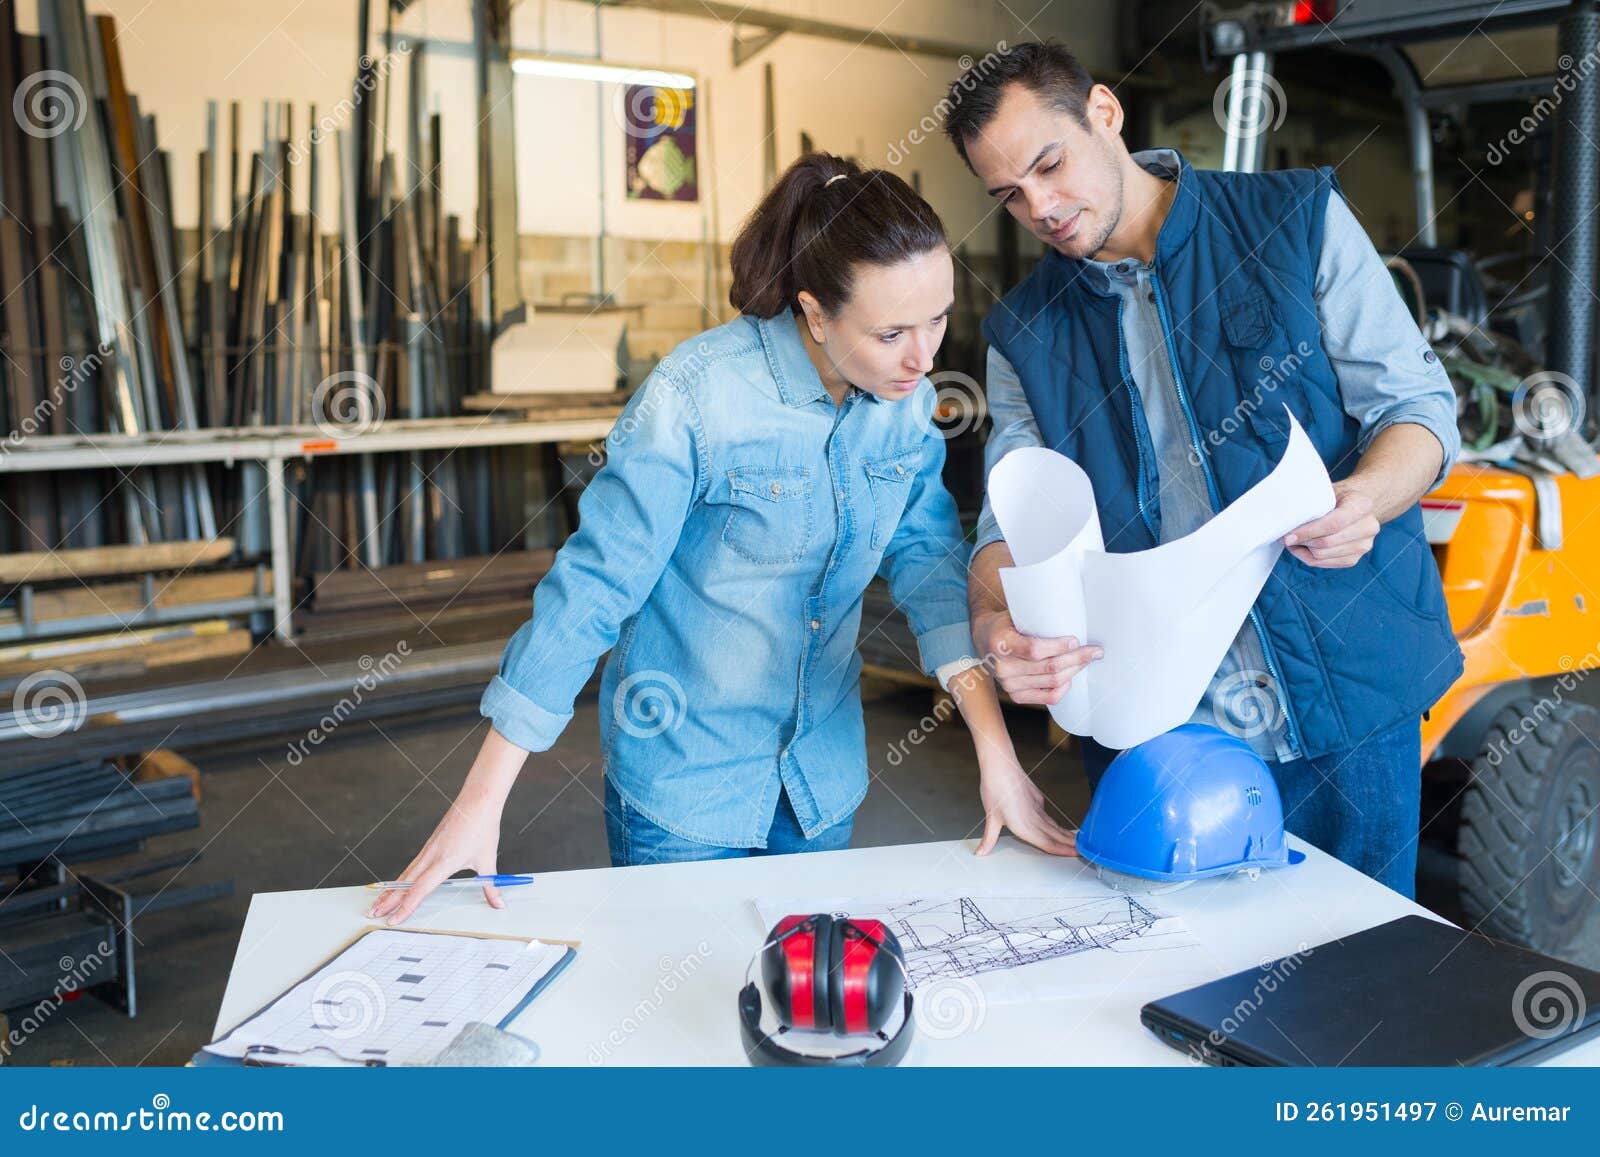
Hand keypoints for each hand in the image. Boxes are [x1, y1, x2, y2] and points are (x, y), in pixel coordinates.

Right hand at [366, 795, 506, 925]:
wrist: (477, 801)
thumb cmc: (482, 827)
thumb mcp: (488, 860)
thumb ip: (490, 886)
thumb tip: (499, 904)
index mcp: (444, 862)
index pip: (420, 890)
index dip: (406, 907)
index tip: (393, 920)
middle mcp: (431, 856)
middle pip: (404, 883)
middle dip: (387, 901)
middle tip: (372, 914)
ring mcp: (428, 850)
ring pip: (405, 874)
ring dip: (390, 890)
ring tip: (378, 903)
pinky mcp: (429, 845)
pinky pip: (411, 865)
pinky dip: (400, 878)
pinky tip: (396, 885)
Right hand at [971, 607, 1101, 705]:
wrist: (983, 640)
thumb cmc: (1005, 623)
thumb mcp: (1014, 614)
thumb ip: (1035, 618)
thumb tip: (1072, 613)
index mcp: (1000, 643)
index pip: (1034, 650)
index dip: (1058, 646)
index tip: (1075, 640)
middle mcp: (1002, 668)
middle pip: (1048, 668)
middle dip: (1077, 658)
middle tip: (1095, 651)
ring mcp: (1008, 685)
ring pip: (1052, 682)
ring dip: (1074, 671)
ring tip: (1086, 661)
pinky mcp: (1016, 695)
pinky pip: (1048, 697)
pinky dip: (1063, 688)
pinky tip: (1071, 678)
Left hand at [975, 756, 1077, 856]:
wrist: (1000, 766)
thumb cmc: (995, 788)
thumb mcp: (991, 817)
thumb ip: (990, 838)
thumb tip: (981, 852)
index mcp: (1025, 826)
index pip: (1048, 843)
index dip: (1063, 851)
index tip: (1076, 854)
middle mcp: (1035, 819)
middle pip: (1056, 835)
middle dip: (1070, 845)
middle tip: (1084, 852)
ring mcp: (1038, 808)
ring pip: (1055, 825)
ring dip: (1066, 835)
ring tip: (1077, 842)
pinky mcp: (1037, 799)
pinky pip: (1049, 816)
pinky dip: (1056, 824)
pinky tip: (1057, 826)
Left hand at [1283, 479, 1378, 567]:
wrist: (1355, 504)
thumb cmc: (1337, 497)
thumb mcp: (1327, 491)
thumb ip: (1311, 502)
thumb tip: (1285, 516)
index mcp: (1362, 506)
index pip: (1333, 524)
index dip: (1308, 532)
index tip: (1288, 536)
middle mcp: (1368, 527)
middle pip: (1327, 543)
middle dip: (1302, 541)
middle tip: (1286, 536)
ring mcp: (1364, 545)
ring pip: (1323, 555)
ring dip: (1303, 550)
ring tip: (1293, 541)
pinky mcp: (1355, 558)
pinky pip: (1325, 564)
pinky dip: (1309, 557)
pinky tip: (1303, 548)